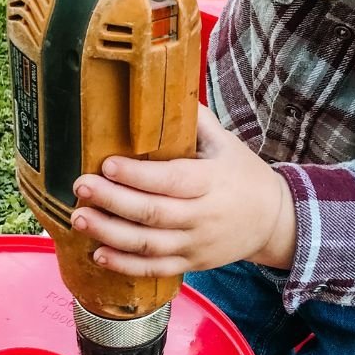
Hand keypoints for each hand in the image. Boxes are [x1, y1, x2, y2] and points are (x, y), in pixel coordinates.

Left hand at [70, 107, 296, 275]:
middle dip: (113, 201)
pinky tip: (99, 254)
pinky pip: (154, 268)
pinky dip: (126, 265)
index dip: (138, 175)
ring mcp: (196, 244)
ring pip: (148, 244)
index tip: (107, 164)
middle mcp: (203, 216)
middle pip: (153, 212)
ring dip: (110, 234)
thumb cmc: (244, 175)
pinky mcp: (191, 263)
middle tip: (81, 187)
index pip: (172, 179)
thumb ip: (196, 120)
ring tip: (80, 218)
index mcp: (212, 181)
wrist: (274, 221)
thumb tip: (163, 86)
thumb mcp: (227, 143)